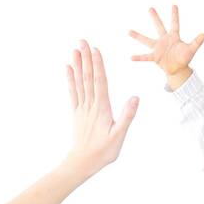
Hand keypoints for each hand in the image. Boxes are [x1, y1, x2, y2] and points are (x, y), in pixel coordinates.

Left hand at [64, 39, 138, 179]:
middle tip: (82, 41)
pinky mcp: (76, 113)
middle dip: (85, 58)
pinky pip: (73, 92)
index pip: (100, 82)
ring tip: (75, 49)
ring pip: (79, 82)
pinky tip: (68, 68)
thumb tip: (135, 98)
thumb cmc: (103, 152)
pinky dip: (70, 79)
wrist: (82, 163)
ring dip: (77, 64)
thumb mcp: (119, 136)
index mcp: (102, 108)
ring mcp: (81, 108)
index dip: (97, 65)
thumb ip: (127, 116)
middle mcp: (90, 105)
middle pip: (87, 77)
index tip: (96, 49)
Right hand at [128, 5, 203, 78]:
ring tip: (129, 31)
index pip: (175, 24)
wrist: (177, 69)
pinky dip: (139, 58)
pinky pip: (145, 57)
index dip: (175, 15)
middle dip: (155, 18)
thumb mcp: (191, 50)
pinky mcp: (155, 57)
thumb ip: (196, 42)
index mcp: (174, 37)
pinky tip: (131, 57)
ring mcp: (158, 48)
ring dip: (138, 36)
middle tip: (151, 8)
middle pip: (159, 27)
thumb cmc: (184, 58)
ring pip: (147, 40)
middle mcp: (164, 40)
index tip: (174, 4)